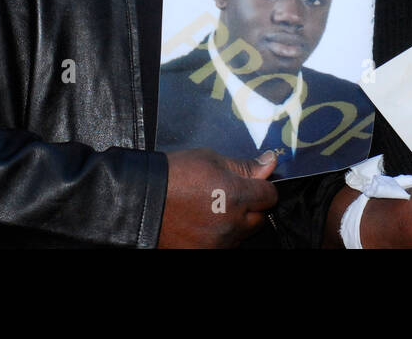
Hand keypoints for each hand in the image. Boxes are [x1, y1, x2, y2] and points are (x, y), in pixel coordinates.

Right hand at [158, 148, 278, 248]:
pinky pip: (224, 246)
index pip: (270, 195)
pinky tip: (204, 224)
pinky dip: (219, 237)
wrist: (141, 200)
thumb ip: (244, 166)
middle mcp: (232, 223)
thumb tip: (270, 162)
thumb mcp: (211, 159)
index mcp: (237, 196)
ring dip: (235, 224)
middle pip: (259, 218)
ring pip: (242, 235)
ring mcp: (219, 243)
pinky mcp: (206, 253)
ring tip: (212, 211)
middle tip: (230, 196)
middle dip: (251, 207)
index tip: (253, 184)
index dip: (262, 187)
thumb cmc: (174, 175)